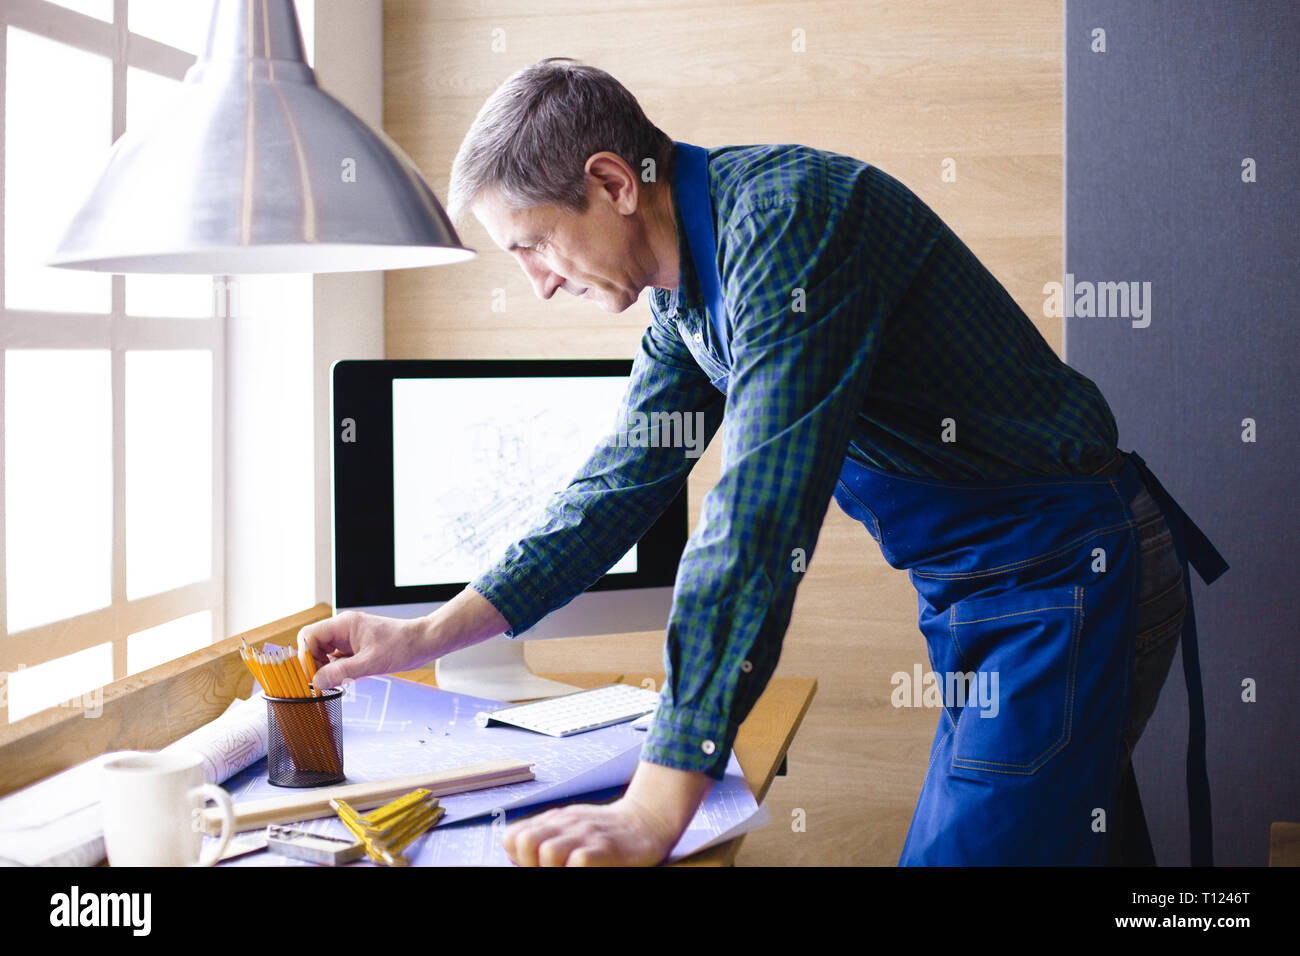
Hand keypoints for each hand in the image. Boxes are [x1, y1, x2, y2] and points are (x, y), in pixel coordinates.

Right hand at [297, 610, 436, 689]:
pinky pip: (338, 660)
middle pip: (314, 646)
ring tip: (339, 681)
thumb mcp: (371, 663)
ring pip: (324, 655)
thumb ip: (341, 672)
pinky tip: (350, 679)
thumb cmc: (402, 645)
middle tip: (323, 683)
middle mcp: (343, 630)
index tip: (311, 675)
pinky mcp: (356, 649)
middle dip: (315, 665)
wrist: (423, 643)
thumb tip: (316, 682)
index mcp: (344, 624)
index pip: (309, 635)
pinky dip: (339, 671)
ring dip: (327, 670)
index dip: (305, 656)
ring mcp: (349, 639)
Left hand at [502, 797, 678, 866]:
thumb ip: (547, 834)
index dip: (516, 855)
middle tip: (545, 870)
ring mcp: (586, 835)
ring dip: (551, 868)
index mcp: (554, 819)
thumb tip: (517, 854)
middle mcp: (566, 824)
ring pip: (548, 851)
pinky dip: (575, 870)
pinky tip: (584, 870)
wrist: (647, 820)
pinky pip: (579, 861)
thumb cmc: (605, 830)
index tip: (532, 864)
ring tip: (565, 871)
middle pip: (525, 841)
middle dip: (528, 863)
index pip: (512, 836)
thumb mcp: (572, 825)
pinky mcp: (605, 848)